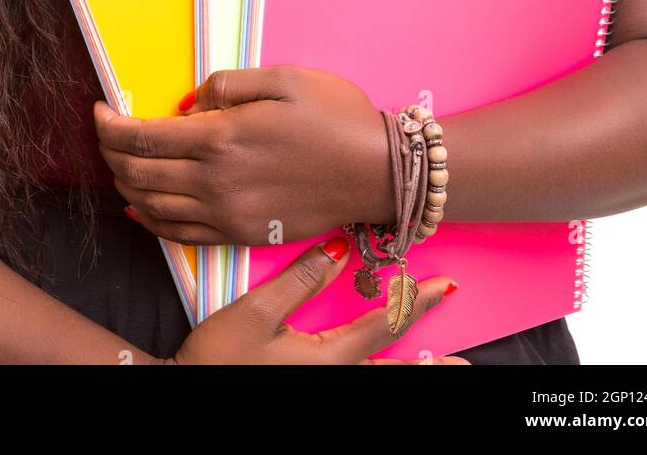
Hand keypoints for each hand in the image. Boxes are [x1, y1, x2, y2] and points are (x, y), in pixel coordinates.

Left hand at [94, 66, 392, 245]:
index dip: (109, 124)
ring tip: (119, 162)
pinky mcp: (241, 234)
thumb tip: (187, 102)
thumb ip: (228, 85)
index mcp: (222, 137)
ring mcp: (227, 214)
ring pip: (151, 207)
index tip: (99, 109)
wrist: (378, 172)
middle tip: (105, 132)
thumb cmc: (336, 118)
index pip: (141, 137)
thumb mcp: (284, 78)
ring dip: (125, 184)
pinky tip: (141, 206)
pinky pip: (179, 234)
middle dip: (110, 152)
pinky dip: (149, 220)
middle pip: (137, 173)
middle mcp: (216, 182)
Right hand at [151, 236, 467, 365]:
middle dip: (431, 366)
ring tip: (439, 369)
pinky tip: (379, 370)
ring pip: (375, 382)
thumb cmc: (215, 361)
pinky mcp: (306, 393)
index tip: (446, 286)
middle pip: (392, 371)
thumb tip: (340, 249)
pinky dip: (375, 376)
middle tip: (466, 365)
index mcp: (328, 360)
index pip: (384, 326)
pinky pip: (355, 384)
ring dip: (408, 375)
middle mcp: (333, 381)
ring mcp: (321, 392)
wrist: (180, 396)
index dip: (415, 302)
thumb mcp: (255, 313)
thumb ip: (301, 279)